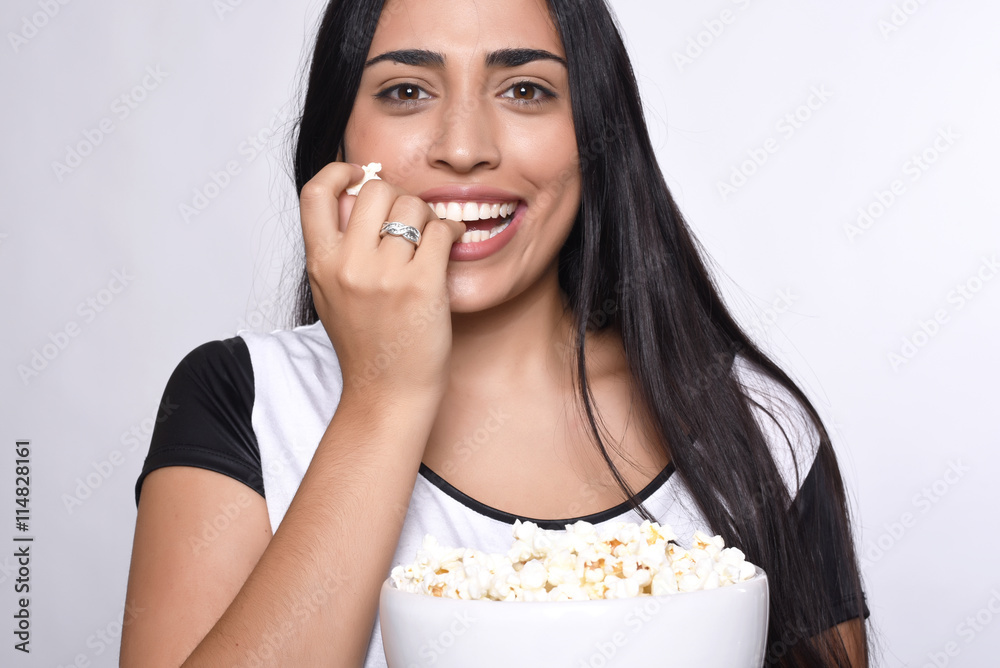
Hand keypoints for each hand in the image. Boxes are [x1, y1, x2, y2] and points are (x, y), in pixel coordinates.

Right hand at [299, 162, 465, 401]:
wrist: (386, 394)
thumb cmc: (366, 345)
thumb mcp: (331, 294)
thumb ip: (337, 250)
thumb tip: (357, 198)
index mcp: (320, 264)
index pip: (314, 192)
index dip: (339, 172)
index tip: (360, 176)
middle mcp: (346, 266)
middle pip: (375, 189)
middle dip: (399, 196)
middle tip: (411, 217)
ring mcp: (383, 276)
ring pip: (413, 206)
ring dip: (430, 215)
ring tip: (433, 236)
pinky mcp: (420, 287)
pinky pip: (441, 231)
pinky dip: (452, 231)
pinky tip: (452, 244)